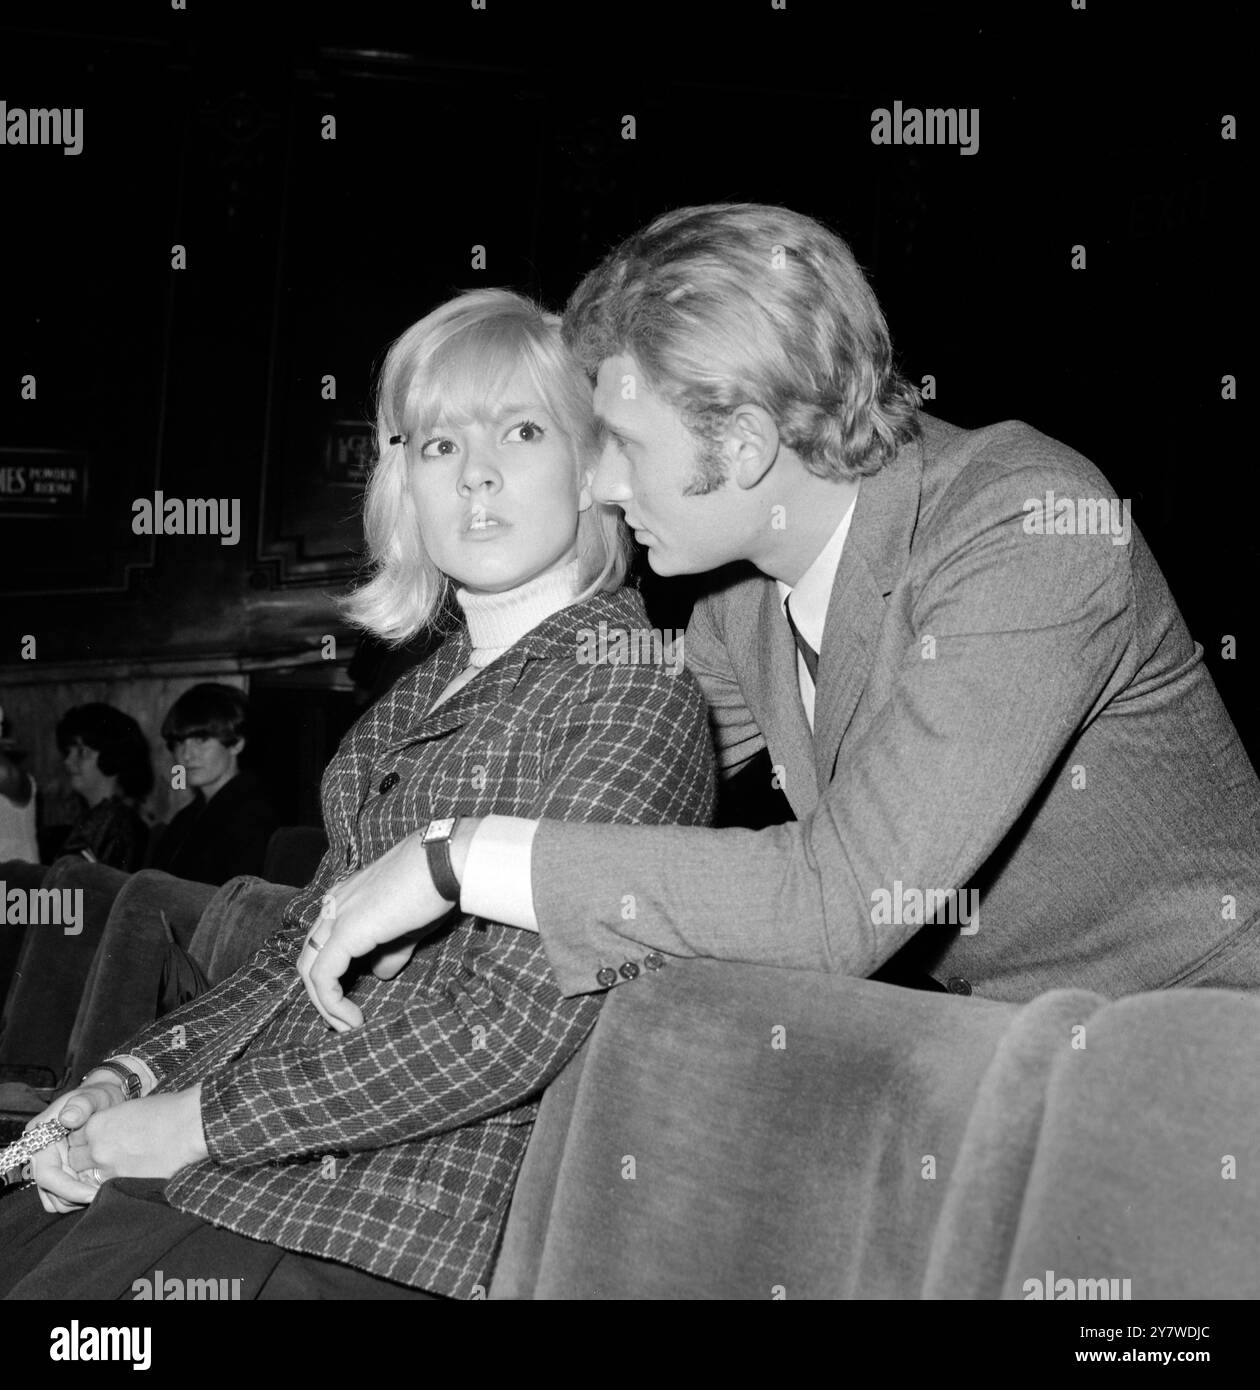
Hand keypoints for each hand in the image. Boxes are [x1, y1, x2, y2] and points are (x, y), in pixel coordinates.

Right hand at [26, 1081, 126, 1212]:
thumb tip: (67, 1118)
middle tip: (102, 1194)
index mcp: (40, 1139)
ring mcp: (51, 1164)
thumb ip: (80, 1105)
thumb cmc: (96, 1096)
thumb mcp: (91, 1096)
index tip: (92, 1194)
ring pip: (55, 1197)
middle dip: (74, 1197)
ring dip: (75, 1199)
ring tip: (101, 1190)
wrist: (103, 1097)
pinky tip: (97, 1186)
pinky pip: (64, 1193)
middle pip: (50, 1191)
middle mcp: (41, 1155)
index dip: (68, 1189)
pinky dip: (78, 1195)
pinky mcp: (62, 1170)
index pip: (47, 1175)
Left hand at [68, 1086, 207, 1183]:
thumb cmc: (168, 1110)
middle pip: (75, 1160)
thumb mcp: (131, 1108)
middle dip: (84, 1159)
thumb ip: (111, 1123)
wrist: (191, 1125)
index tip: (95, 1140)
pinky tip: (124, 1174)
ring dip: (96, 1173)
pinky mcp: (125, 1183)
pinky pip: (105, 1188)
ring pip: (87, 1177)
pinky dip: (110, 1183)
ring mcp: (110, 1168)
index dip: (84, 1140)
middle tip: (102, 1155)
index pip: (74, 1138)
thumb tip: (107, 1133)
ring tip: (113, 1166)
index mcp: (97, 1124)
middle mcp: (97, 1147)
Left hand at [298, 828, 460, 1031]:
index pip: (324, 943)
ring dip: (325, 1005)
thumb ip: (390, 951)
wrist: (444, 863)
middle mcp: (334, 905)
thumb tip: (381, 974)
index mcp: (345, 898)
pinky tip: (352, 1019)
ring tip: (347, 1026)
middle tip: (343, 1021)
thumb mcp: (408, 927)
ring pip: (309, 970)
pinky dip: (332, 1003)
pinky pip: (323, 976)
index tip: (353, 1003)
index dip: (332, 976)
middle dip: (322, 994)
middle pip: (310, 958)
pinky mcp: (345, 932)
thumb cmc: (433, 888)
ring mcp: (336, 916)